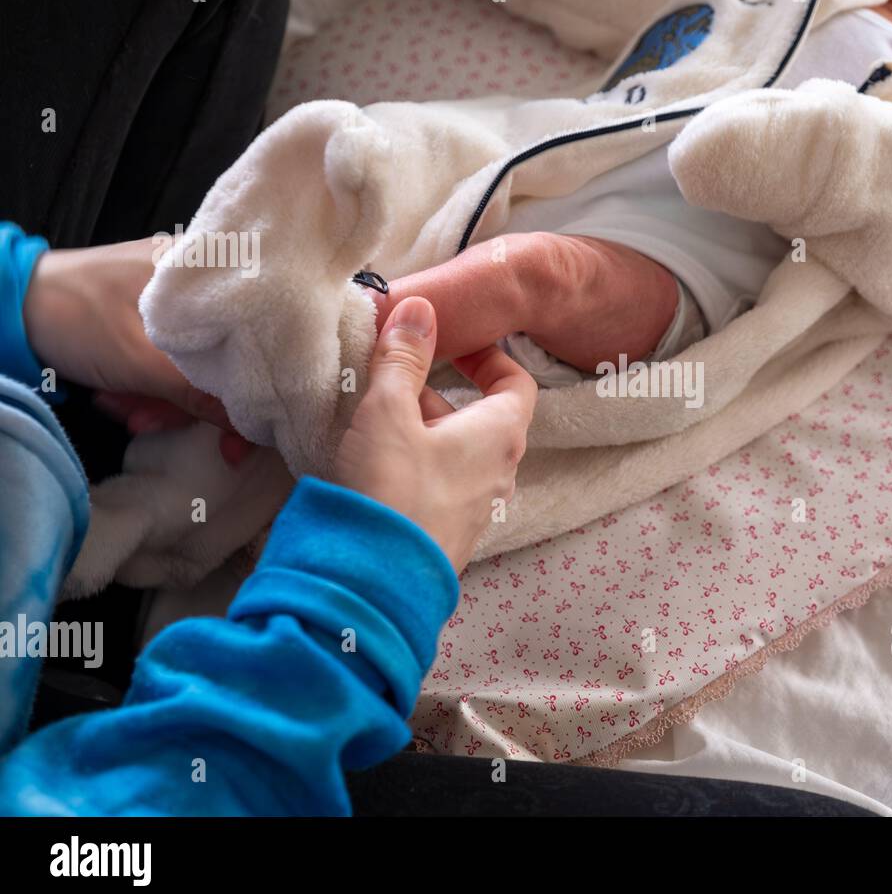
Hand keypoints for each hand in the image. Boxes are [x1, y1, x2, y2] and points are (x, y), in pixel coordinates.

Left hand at [22, 238, 251, 464]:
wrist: (8, 307)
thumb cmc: (75, 315)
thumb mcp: (140, 359)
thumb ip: (199, 392)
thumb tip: (251, 428)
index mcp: (207, 270)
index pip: (257, 331)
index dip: (255, 383)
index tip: (240, 431)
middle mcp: (199, 282)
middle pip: (228, 356)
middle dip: (191, 401)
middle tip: (153, 422)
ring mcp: (175, 302)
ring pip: (199, 366)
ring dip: (163, 400)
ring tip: (126, 409)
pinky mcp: (154, 321)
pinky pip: (174, 363)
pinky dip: (150, 388)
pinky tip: (121, 396)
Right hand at [332, 296, 537, 570]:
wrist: (372, 584)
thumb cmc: (390, 490)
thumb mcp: (388, 412)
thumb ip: (403, 358)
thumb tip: (419, 309)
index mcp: (501, 435)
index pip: (517, 382)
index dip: (489, 357)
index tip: (453, 343)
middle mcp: (500, 474)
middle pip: (481, 417)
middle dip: (437, 393)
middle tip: (392, 380)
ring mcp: (476, 510)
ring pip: (456, 454)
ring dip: (422, 431)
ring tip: (372, 421)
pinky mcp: (447, 536)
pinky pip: (439, 487)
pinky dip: (416, 466)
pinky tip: (374, 466)